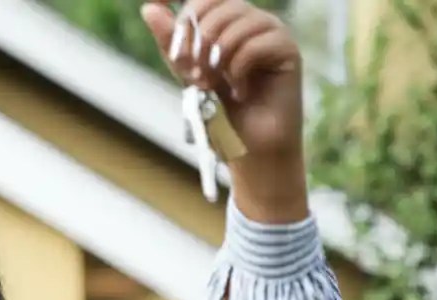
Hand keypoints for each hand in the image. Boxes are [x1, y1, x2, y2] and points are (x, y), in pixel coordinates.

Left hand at [141, 0, 309, 221]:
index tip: (159, 8)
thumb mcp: (188, 74)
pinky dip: (239, 70)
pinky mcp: (287, 49)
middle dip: (194, 38)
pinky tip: (241, 92)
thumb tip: (149, 8)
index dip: (181, 6)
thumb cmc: (220, 111)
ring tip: (213, 85)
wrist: (247, 147)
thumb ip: (172, 42)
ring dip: (215, 57)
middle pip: (215, 3)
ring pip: (235, 21)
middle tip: (190, 73)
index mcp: (224, 22)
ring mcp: (270, 31)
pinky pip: (255, 44)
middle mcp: (248, 19)